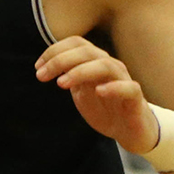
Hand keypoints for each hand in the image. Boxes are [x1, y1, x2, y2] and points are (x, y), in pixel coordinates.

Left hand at [35, 36, 158, 151]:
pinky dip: (114, 87)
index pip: (77, 43)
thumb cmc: (104, 107)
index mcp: (95, 62)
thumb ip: (67, 76)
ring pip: (106, 65)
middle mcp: (110, 67)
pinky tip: (98, 91)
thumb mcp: (80, 90)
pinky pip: (129, 87)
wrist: (129, 130)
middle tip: (41, 76)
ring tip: (61, 83)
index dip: (55, 50)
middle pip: (87, 52)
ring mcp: (124, 81)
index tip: (38, 67)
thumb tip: (43, 67)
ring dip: (80, 71)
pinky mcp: (135, 99)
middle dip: (61, 60)